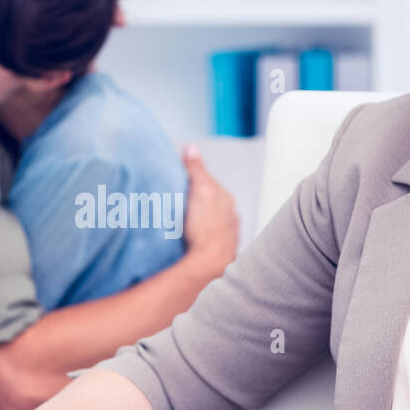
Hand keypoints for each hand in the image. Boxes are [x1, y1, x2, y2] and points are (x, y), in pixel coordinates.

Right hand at [181, 144, 237, 272]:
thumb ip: (196, 169)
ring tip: (184, 224)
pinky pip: (210, 239)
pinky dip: (202, 237)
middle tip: (179, 204)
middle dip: (199, 203)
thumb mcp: (199, 190)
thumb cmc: (205, 226)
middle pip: (212, 204)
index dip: (194, 182)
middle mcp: (231, 216)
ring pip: (212, 222)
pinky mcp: (220, 252)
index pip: (209, 183)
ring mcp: (227, 235)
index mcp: (226, 199)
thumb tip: (191, 147)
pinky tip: (192, 241)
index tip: (179, 184)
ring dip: (201, 221)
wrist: (210, 263)